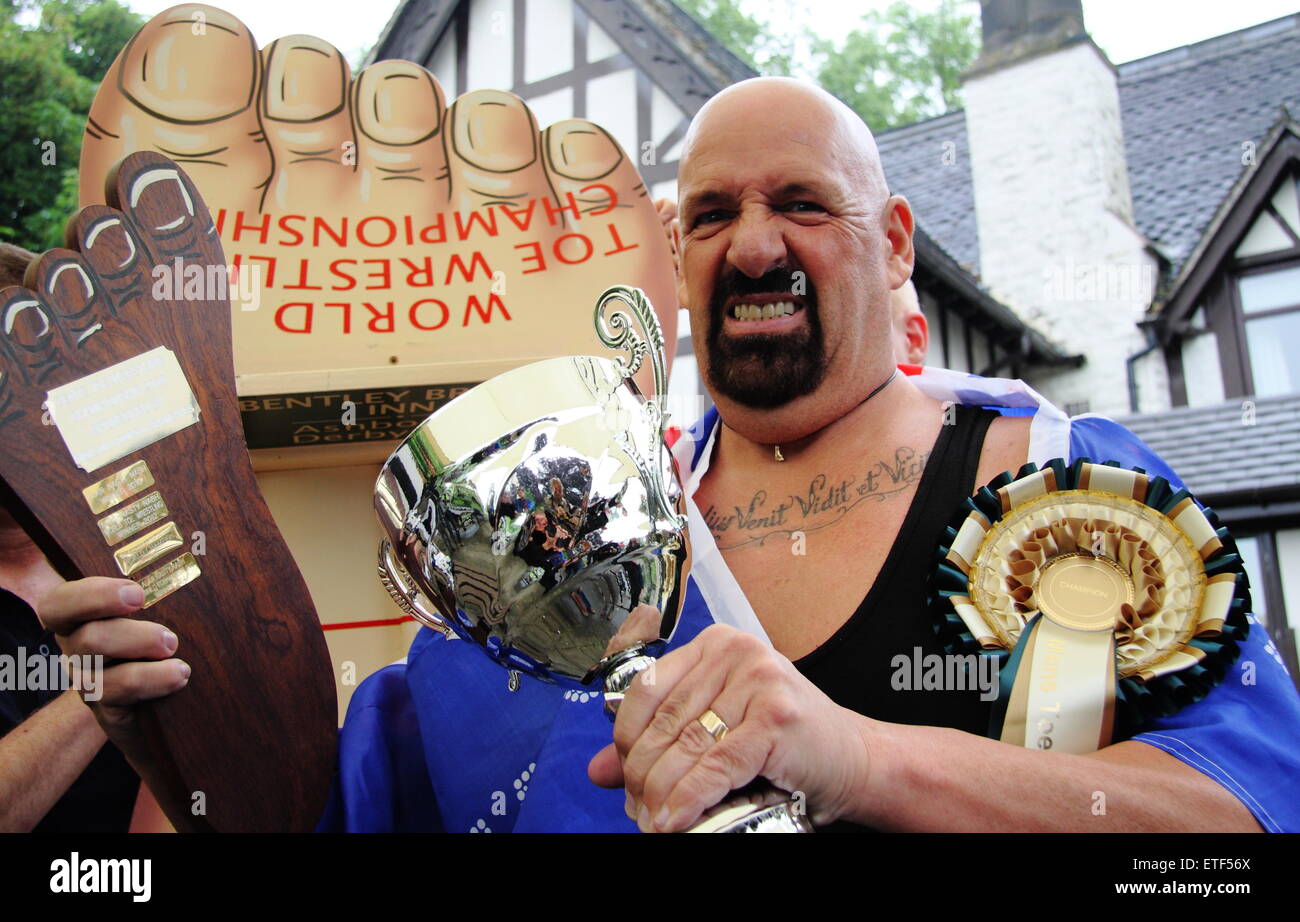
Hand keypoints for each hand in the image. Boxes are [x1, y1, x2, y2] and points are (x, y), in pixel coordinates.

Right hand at [35, 577, 189, 742]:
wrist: (163, 706)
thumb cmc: (160, 641)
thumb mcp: (157, 609)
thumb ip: (159, 585)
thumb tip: (198, 547)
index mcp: (82, 617)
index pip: (60, 603)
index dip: (92, 597)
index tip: (137, 595)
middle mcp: (77, 648)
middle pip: (85, 637)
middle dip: (130, 633)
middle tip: (168, 636)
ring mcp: (89, 680)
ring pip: (101, 667)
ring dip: (141, 654)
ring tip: (175, 651)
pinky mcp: (107, 709)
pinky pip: (116, 693)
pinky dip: (152, 680)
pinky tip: (180, 675)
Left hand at [587, 623, 874, 831]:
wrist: (854, 760)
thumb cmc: (786, 744)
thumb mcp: (718, 730)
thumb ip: (659, 742)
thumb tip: (597, 768)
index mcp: (716, 645)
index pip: (646, 687)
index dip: (625, 738)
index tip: (623, 775)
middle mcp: (736, 652)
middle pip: (664, 722)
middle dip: (642, 774)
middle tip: (637, 808)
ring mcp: (759, 681)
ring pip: (686, 747)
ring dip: (662, 794)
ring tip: (652, 821)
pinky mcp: (775, 718)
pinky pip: (715, 767)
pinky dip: (690, 799)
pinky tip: (674, 821)